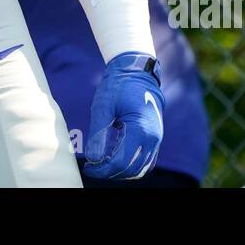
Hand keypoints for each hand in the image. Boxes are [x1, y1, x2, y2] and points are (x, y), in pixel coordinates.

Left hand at [82, 52, 164, 179]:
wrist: (138, 72)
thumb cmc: (118, 86)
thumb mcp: (103, 106)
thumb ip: (98, 133)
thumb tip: (93, 159)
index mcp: (141, 130)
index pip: (121, 162)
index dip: (102, 169)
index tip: (87, 166)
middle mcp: (153, 139)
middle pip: (131, 170)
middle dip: (110, 172)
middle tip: (91, 167)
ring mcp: (157, 140)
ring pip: (140, 169)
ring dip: (121, 171)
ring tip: (101, 164)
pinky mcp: (155, 138)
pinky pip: (145, 161)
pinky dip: (130, 165)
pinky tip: (114, 158)